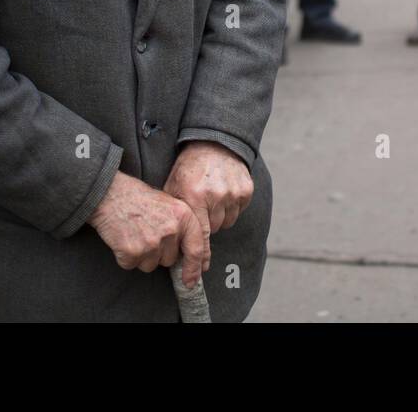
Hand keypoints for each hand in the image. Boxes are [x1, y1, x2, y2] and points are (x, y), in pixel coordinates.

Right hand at [88, 171, 207, 283]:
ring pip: (151, 265)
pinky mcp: (133, 252)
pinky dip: (127, 257)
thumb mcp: (169, 203)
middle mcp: (171, 230)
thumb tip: (189, 254)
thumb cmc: (139, 198)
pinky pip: (132, 265)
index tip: (191, 280)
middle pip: (170, 260)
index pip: (196, 249)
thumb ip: (182, 226)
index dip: (194, 268)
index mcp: (184, 216)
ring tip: (136, 234)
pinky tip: (124, 239)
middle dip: (159, 253)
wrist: (110, 194)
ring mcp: (152, 242)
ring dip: (143, 256)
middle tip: (147, 233)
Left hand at [164, 142, 253, 259]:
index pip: (198, 236)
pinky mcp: (246, 190)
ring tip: (212, 198)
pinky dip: (231, 206)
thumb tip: (171, 244)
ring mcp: (233, 193)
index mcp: (194, 196)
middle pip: (212, 229)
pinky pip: (238, 210)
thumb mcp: (173, 186)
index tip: (196, 275)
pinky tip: (223, 192)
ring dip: (219, 216)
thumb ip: (174, 213)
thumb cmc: (188, 167)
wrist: (213, 143)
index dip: (197, 258)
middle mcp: (216, 196)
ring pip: (226, 222)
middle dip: (206, 224)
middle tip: (201, 209)